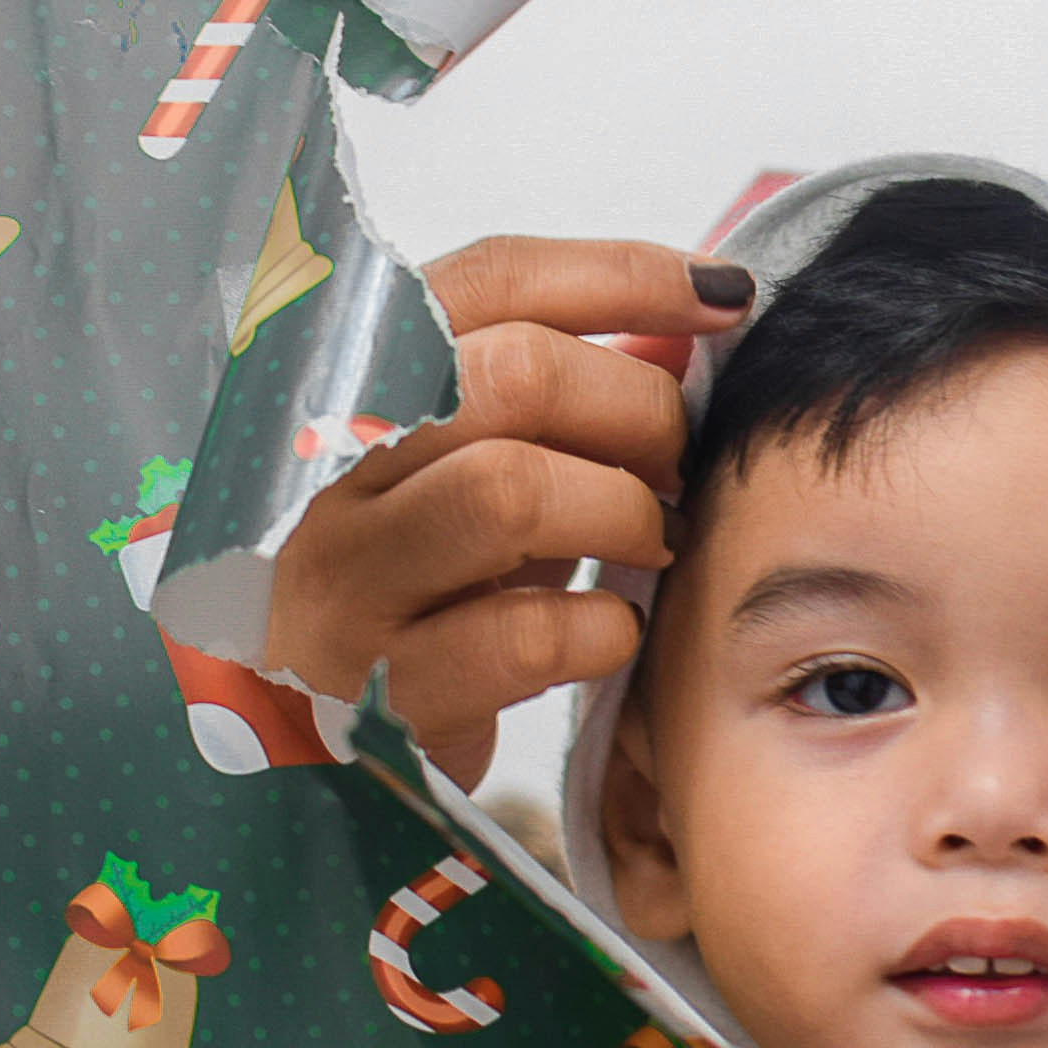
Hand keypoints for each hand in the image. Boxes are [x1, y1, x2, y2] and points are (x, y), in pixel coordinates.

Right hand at [265, 234, 752, 791]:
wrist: (322, 772)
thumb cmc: (428, 597)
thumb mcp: (485, 477)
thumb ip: (570, 399)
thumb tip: (692, 324)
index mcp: (347, 396)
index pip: (485, 283)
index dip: (619, 275)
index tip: (725, 294)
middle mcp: (324, 478)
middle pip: (509, 374)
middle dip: (635, 409)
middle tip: (673, 465)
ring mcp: (342, 588)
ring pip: (509, 490)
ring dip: (621, 511)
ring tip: (648, 544)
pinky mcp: (378, 699)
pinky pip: (525, 635)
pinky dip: (603, 629)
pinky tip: (611, 635)